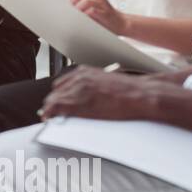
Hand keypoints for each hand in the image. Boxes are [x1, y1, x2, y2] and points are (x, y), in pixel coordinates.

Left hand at [39, 66, 174, 120]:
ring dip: (51, 109)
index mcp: (84, 72)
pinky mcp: (80, 102)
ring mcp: (78, 90)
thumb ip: (91, 85)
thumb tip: (84, 95)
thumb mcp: (106, 81)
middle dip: (54, 103)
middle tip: (52, 113)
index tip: (56, 103)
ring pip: (54, 100)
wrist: (140, 95)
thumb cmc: (128, 91)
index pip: (61, 84)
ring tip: (51, 118)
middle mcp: (79, 78)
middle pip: (56, 92)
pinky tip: (50, 118)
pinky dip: (51, 113)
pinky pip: (58, 108)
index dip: (58, 95)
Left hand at [63, 0, 128, 34]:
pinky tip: (78, 18)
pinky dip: (83, 13)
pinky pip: (91, 9)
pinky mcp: (105, 11)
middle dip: (68, 0)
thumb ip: (80, 6)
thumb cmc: (103, 18)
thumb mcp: (90, 8)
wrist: (121, 23)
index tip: (57, 3)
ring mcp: (102, 2)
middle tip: (61, 8)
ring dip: (74, 6)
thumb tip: (62, 8)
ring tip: (68, 13)